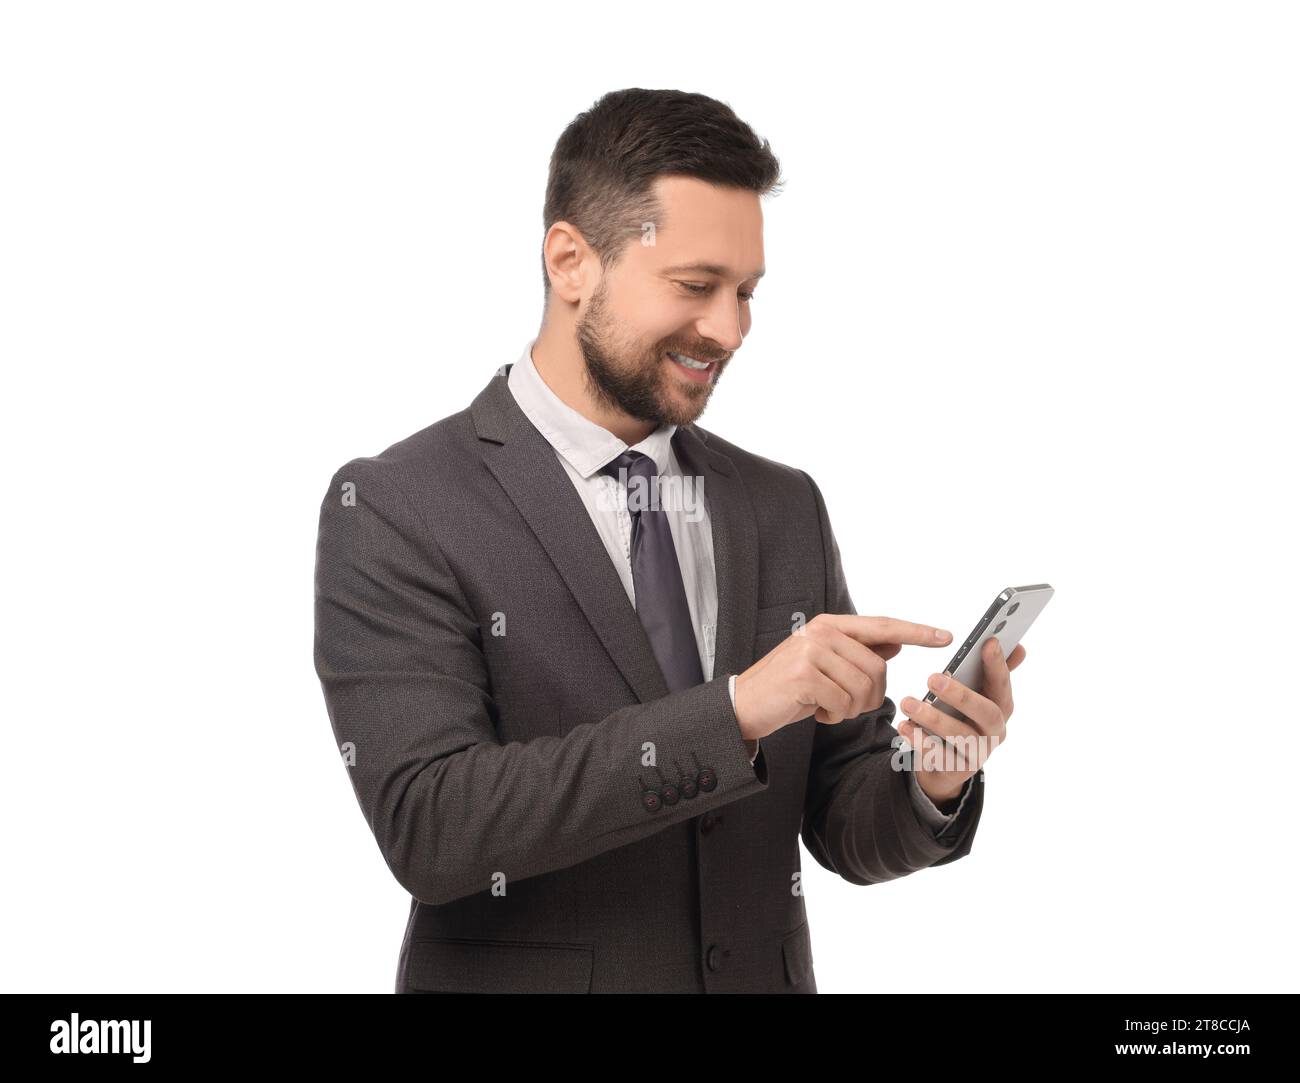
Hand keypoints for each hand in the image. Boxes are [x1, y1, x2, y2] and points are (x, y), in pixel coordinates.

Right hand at [733, 614, 952, 740]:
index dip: (916, 631)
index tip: (945, 635)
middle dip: (868, 696)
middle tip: (844, 705)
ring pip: (863, 687)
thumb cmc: (787, 688)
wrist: (743, 705)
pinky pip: (843, 702)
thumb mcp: (824, 666)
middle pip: (877, 668)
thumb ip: (857, 652)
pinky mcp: (804, 676)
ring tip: (826, 707)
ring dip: (850, 708)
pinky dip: (835, 715)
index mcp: (828, 625)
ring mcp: (811, 652)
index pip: (882, 625)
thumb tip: (895, 643)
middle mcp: (820, 632)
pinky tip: (816, 712)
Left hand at [898, 638, 1026, 803]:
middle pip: (986, 713)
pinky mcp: (956, 770)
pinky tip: (904, 726)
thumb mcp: (976, 697)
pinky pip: (939, 756)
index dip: (998, 665)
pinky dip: (920, 741)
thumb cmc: (961, 719)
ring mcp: (978, 754)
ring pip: (960, 737)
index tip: (987, 642)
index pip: (1003, 686)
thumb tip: (1018, 647)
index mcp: (1001, 709)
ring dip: (933, 718)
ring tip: (907, 703)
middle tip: (932, 678)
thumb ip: (992, 673)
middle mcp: (995, 732)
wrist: (946, 766)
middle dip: (961, 695)